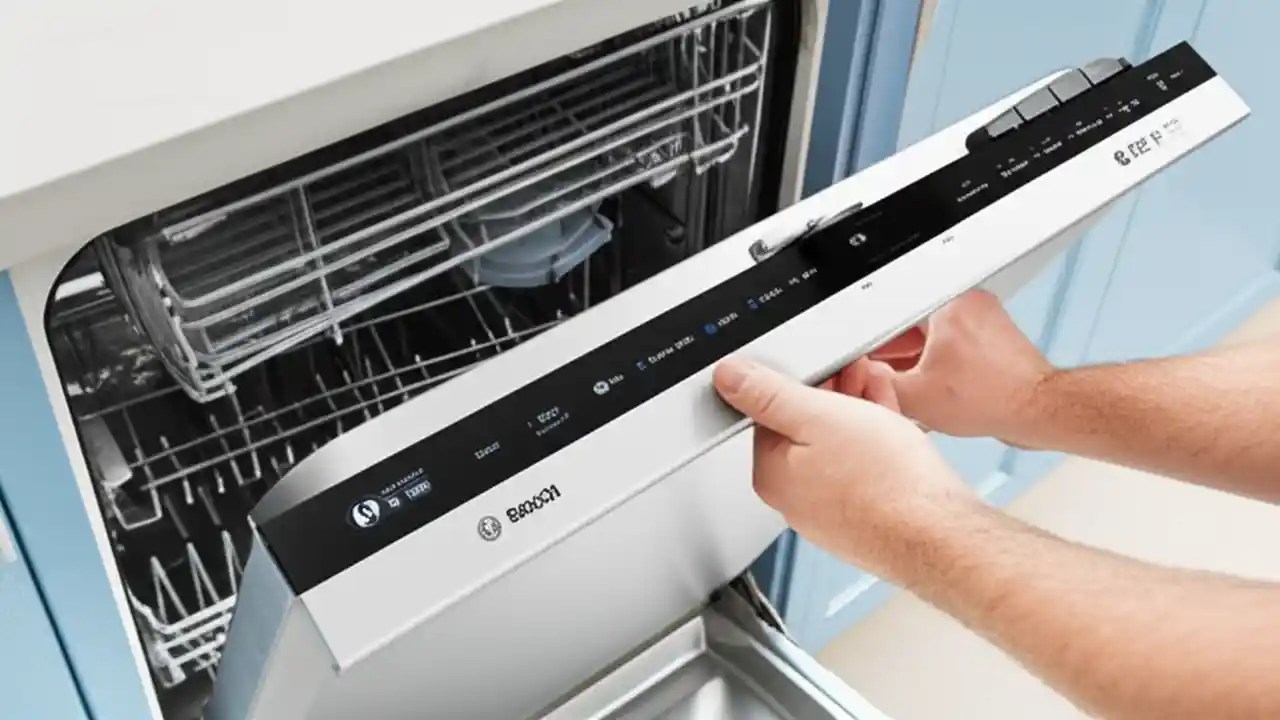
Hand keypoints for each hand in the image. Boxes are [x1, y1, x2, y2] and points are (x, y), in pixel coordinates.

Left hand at [713, 357, 981, 581]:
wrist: (940, 535)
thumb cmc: (885, 484)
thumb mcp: (817, 416)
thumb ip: (767, 393)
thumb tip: (728, 377)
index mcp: (773, 475)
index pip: (770, 413)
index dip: (802, 382)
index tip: (826, 367)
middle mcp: (797, 499)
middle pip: (807, 429)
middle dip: (833, 394)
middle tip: (858, 373)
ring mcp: (833, 512)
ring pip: (839, 446)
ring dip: (858, 411)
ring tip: (879, 390)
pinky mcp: (866, 517)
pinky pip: (864, 469)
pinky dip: (877, 440)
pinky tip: (893, 424)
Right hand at [868, 290, 1055, 446]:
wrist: (1037, 411)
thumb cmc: (993, 399)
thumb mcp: (915, 397)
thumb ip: (878, 384)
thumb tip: (862, 380)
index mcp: (948, 305)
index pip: (894, 314)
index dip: (875, 342)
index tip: (871, 360)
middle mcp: (970, 304)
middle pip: (913, 325)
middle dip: (897, 354)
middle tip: (892, 377)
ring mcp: (986, 320)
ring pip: (934, 337)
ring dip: (919, 361)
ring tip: (919, 386)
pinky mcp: (996, 338)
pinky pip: (956, 346)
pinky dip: (942, 365)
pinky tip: (939, 389)